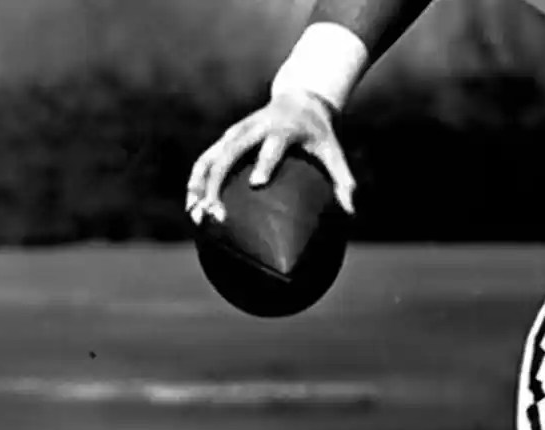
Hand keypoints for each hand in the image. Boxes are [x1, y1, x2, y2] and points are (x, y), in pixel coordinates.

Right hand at [186, 89, 356, 224]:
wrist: (299, 100)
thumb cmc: (319, 132)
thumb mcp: (334, 151)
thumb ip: (343, 180)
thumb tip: (351, 213)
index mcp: (283, 129)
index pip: (273, 146)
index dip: (265, 163)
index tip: (257, 184)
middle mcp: (254, 128)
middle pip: (230, 153)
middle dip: (218, 183)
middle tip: (217, 213)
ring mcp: (237, 132)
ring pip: (210, 157)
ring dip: (200, 185)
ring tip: (196, 214)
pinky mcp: (227, 138)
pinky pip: (206, 159)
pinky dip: (197, 181)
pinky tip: (192, 205)